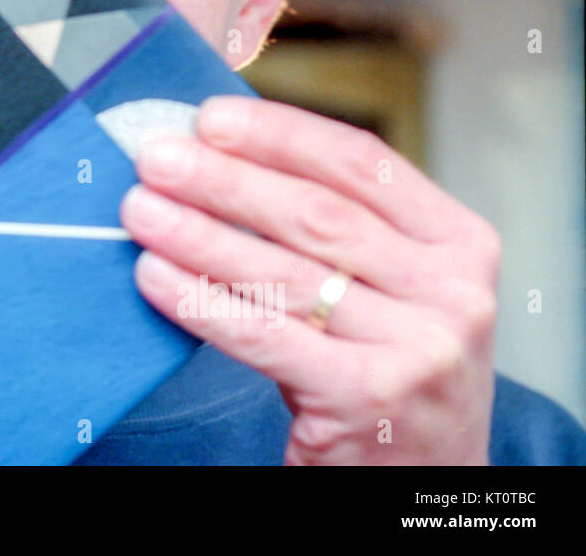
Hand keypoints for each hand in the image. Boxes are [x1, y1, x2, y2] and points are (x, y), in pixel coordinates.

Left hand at [121, 96, 497, 464]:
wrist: (425, 481)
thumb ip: (337, 228)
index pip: (361, 164)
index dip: (279, 134)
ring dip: (197, 234)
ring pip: (283, 272)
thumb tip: (221, 155)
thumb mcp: (394, 287)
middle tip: (156, 158)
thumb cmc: (388, 365)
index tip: (210, 118)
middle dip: (224, 179)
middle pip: (316, 215)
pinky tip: (153, 276)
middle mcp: (452, 292)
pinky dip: (199, 300)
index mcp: (458, 243)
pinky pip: (263, 334)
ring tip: (140, 210)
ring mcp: (418, 348)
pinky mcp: (370, 398)